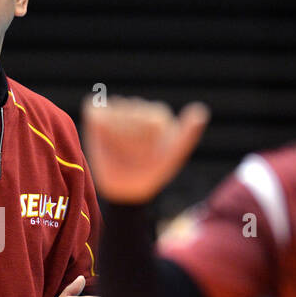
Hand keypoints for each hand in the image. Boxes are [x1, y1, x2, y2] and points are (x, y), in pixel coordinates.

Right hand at [82, 95, 209, 203]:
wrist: (126, 187)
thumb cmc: (151, 172)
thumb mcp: (172, 158)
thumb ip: (187, 135)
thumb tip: (200, 110)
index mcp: (157, 117)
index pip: (150, 124)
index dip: (146, 144)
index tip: (148, 157)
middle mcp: (138, 108)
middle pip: (130, 120)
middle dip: (129, 143)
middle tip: (132, 158)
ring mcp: (116, 110)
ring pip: (113, 116)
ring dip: (113, 138)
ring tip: (119, 152)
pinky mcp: (97, 114)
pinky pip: (95, 112)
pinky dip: (97, 125)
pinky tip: (102, 139)